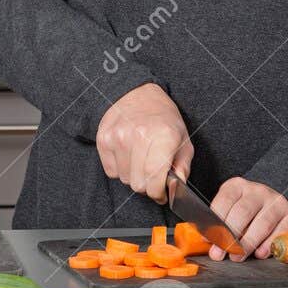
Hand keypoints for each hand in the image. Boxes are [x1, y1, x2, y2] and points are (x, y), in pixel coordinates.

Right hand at [95, 83, 192, 204]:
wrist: (139, 93)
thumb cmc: (164, 119)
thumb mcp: (183, 140)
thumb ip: (183, 167)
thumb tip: (177, 188)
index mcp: (163, 136)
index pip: (154, 180)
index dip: (158, 194)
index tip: (162, 194)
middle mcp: (138, 135)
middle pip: (138, 184)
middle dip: (147, 186)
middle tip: (152, 176)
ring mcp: (118, 136)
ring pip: (124, 179)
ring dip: (133, 176)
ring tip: (140, 160)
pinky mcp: (103, 138)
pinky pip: (111, 171)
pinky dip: (120, 168)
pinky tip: (128, 154)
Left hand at [208, 176, 287, 261]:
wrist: (275, 203)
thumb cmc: (245, 212)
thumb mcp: (229, 208)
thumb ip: (219, 222)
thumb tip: (207, 242)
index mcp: (237, 186)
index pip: (224, 201)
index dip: (216, 222)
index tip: (209, 239)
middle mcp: (258, 191)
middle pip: (242, 213)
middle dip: (230, 236)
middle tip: (221, 253)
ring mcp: (277, 202)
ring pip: (262, 224)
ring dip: (247, 243)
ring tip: (237, 256)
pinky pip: (281, 232)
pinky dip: (268, 245)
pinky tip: (259, 254)